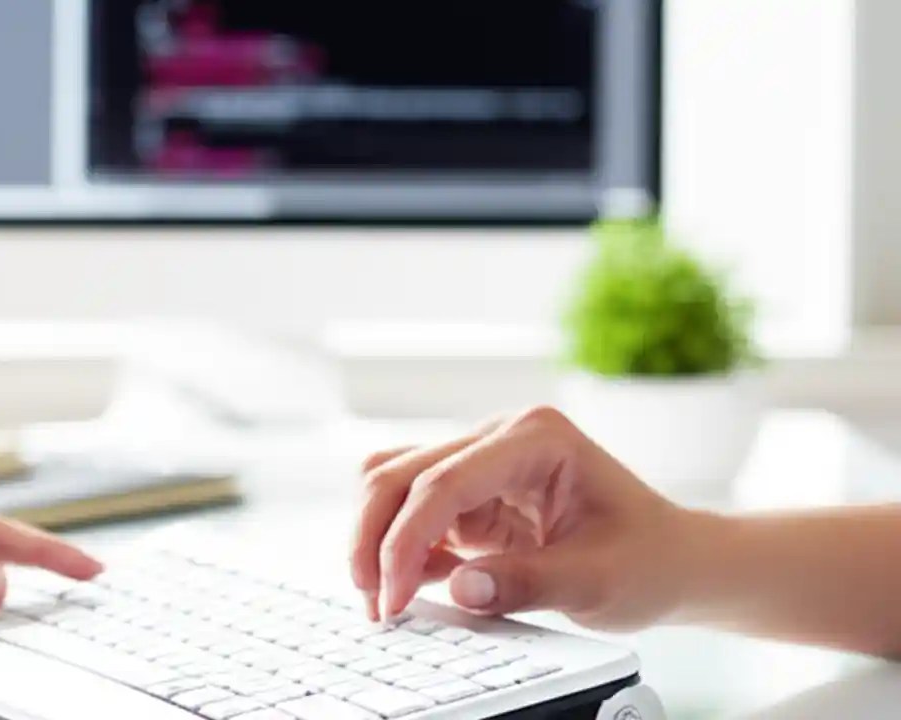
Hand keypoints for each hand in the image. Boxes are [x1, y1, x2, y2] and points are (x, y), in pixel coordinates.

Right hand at [351, 406, 695, 630]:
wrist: (673, 560)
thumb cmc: (649, 560)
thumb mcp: (597, 582)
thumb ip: (527, 582)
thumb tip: (459, 589)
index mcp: (536, 438)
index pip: (445, 481)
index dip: (406, 540)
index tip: (393, 597)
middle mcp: (499, 436)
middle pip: (401, 472)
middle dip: (374, 537)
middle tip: (374, 602)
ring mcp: (481, 461)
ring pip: (394, 484)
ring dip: (377, 539)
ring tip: (385, 600)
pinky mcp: (471, 493)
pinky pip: (413, 512)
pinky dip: (401, 550)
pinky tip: (415, 588)